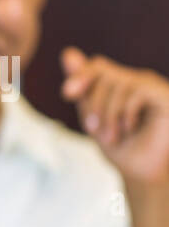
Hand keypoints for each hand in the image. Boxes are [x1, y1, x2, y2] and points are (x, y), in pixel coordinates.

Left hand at [60, 47, 168, 183]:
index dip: (81, 75)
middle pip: (105, 72)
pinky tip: (129, 128)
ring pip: (120, 82)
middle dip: (92, 101)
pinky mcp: (167, 96)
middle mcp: (139, 81)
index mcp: (121, 85)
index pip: (98, 66)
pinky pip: (139, 90)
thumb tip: (68, 52)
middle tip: (91, 128)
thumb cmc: (120, 148)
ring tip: (109, 136)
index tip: (67, 94)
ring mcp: (155, 87)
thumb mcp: (93, 117)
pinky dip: (126, 112)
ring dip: (108, 112)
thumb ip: (83, 88)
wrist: (142, 174)